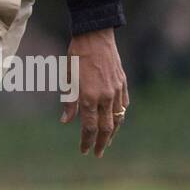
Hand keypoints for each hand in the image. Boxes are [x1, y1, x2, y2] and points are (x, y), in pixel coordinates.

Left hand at [59, 27, 128, 157]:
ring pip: (118, 119)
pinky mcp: (123, 83)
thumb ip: (69, 102)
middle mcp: (105, 97)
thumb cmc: (76, 55)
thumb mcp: (67, 78)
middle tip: (97, 153)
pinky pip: (123, 105)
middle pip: (106, 128)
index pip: (89, 127)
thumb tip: (65, 121)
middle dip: (101, 143)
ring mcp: (116, 90)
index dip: (87, 141)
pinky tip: (116, 120)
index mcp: (89, 96)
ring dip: (112, 133)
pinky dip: (120, 115)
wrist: (95, 35)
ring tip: (107, 141)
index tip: (84, 151)